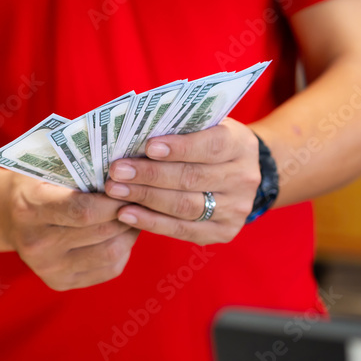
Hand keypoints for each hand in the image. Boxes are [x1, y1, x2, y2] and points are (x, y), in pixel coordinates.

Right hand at [0, 169, 138, 290]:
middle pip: (101, 232)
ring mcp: (48, 268)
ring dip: (130, 233)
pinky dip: (123, 250)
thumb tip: (127, 170)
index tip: (130, 188)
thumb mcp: (47, 168)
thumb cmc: (35, 183)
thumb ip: (80, 169)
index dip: (114, 201)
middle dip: (128, 214)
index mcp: (30, 209)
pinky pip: (108, 269)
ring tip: (134, 215)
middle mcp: (36, 244)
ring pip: (110, 254)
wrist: (5, 216)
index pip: (83, 210)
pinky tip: (121, 234)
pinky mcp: (60, 283)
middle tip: (140, 200)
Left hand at [104, 119, 260, 245]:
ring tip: (116, 191)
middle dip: (151, 175)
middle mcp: (244, 178)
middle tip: (118, 171)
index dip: (180, 148)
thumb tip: (135, 135)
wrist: (239, 174)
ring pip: (186, 206)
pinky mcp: (224, 232)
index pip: (211, 146)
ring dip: (146, 199)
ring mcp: (237, 209)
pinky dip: (152, 223)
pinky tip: (127, 214)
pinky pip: (183, 230)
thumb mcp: (206, 127)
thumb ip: (181, 130)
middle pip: (193, 178)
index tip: (148, 147)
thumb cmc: (209, 143)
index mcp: (241, 145)